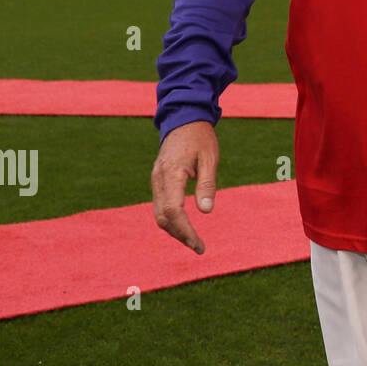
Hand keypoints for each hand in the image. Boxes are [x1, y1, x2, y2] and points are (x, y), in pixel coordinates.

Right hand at [152, 120, 218, 254]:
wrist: (184, 118)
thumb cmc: (200, 137)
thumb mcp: (210, 158)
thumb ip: (207, 185)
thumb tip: (206, 211)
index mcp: (171, 174)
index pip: (173, 211)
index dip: (185, 231)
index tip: (199, 244)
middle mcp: (159, 180)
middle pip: (163, 217)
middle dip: (180, 235)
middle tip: (199, 247)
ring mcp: (156, 180)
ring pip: (159, 214)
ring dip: (174, 230)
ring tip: (193, 240)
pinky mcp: (158, 180)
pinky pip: (160, 205)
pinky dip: (171, 219)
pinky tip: (184, 225)